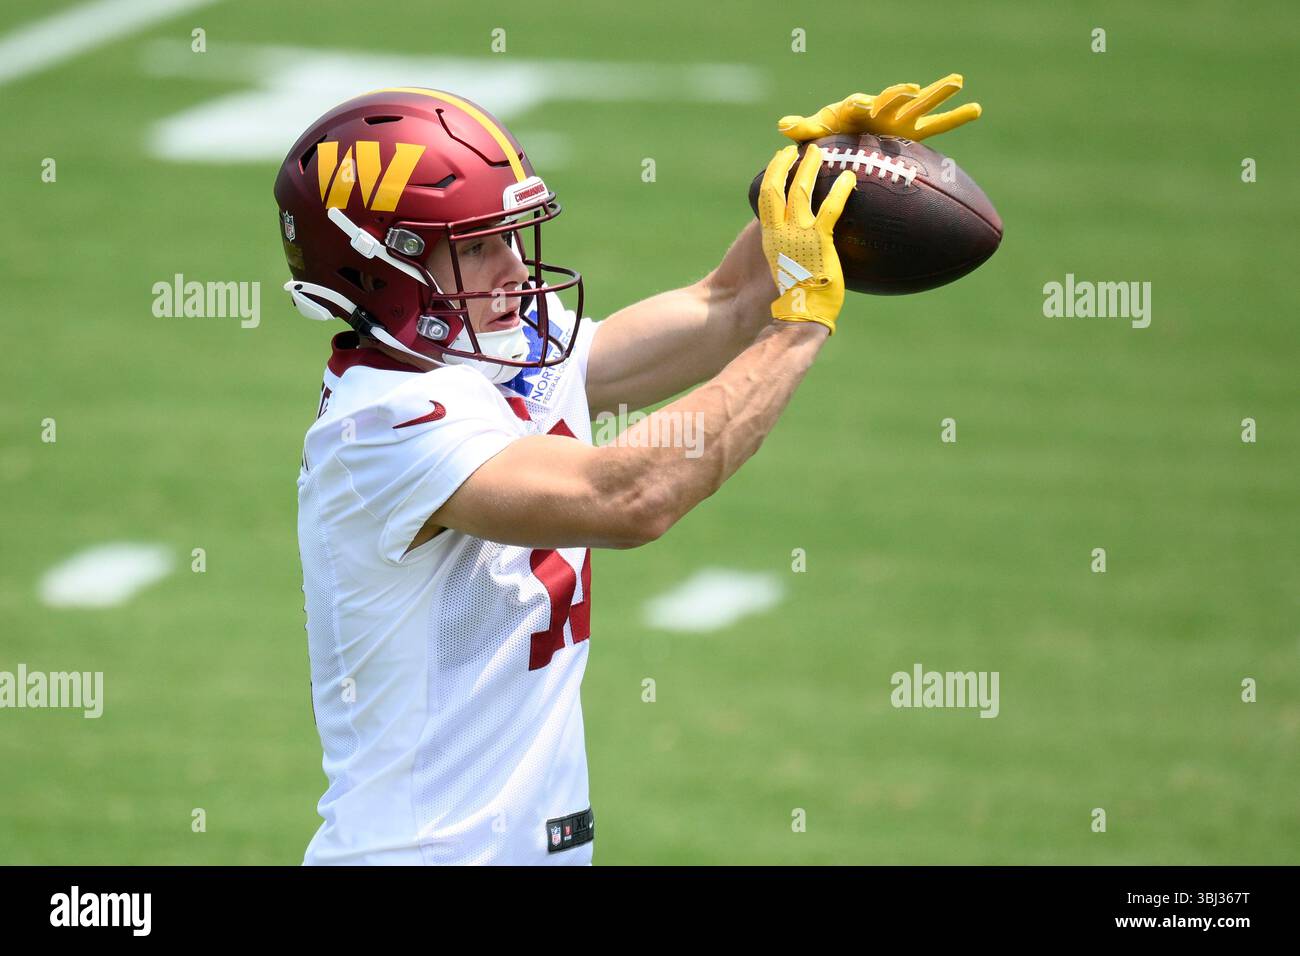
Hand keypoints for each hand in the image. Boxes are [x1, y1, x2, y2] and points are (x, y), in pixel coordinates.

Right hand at [757, 144, 855, 333]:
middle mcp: (779, 232)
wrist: (798, 314)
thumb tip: (812, 244)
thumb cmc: (797, 299)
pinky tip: (849, 178)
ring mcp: (797, 234)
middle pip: (776, 187)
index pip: (766, 197)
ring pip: (801, 191)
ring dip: (810, 168)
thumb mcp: (787, 267)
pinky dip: (840, 190)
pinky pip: (830, 208)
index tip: (782, 161)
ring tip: (819, 153)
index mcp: (770, 237)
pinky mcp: (818, 240)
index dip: (773, 175)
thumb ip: (795, 250)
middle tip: (799, 149)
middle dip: (786, 164)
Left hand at [777, 73, 981, 142]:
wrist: (848, 135)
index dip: (861, 104)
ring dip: (937, 93)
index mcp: (856, 109)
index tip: (863, 104)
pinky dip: (956, 116)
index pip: (859, 105)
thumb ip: (804, 128)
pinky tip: (976, 108)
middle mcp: (881, 109)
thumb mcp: (817, 131)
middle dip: (903, 93)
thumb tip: (783, 126)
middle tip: (914, 87)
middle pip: (894, 99)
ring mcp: (900, 118)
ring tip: (958, 80)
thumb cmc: (832, 130)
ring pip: (921, 105)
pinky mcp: (914, 130)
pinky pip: (938, 125)